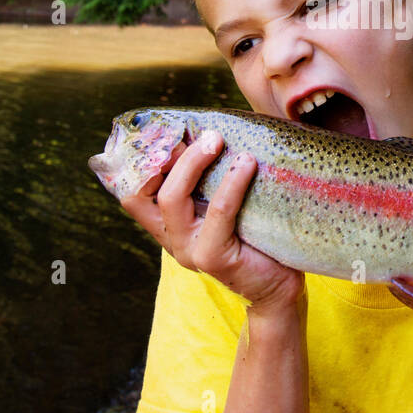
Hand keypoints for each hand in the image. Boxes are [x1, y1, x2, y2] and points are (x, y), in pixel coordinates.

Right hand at [119, 129, 303, 314]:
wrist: (280, 285)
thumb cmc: (257, 234)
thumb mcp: (228, 202)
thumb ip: (213, 176)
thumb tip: (214, 127)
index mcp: (169, 222)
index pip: (132, 190)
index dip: (141, 158)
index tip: (170, 130)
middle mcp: (171, 237)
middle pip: (141, 191)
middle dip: (166, 154)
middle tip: (204, 134)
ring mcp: (188, 250)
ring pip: (172, 198)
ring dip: (194, 162)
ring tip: (218, 141)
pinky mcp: (212, 258)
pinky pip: (217, 213)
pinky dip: (231, 183)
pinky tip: (247, 164)